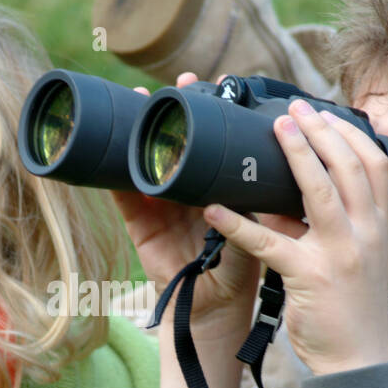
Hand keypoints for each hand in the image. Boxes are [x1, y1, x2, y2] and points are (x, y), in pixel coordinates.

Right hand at [111, 72, 261, 334]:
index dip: (202, 111)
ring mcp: (158, 204)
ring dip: (138, 135)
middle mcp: (184, 189)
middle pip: (171, 143)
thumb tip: (276, 154)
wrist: (218, 305)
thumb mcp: (253, 221)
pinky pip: (123, 198)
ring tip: (138, 106)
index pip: (205, 140)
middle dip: (169, 113)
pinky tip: (112, 156)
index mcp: (213, 184)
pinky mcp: (139, 226)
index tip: (204, 83)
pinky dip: (115, 177)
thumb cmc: (240, 264)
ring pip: (145, 162)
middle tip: (171, 85)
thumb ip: (253, 193)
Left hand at [203, 101, 387, 375]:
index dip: (350, 134)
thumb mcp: (354, 260)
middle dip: (321, 131)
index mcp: (378, 227)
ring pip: (319, 192)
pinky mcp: (308, 277)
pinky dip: (238, 224)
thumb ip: (332, 227)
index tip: (325, 112)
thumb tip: (292, 195)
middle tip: (292, 108)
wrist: (357, 362)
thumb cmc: (351, 311)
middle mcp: (365, 235)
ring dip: (296, 155)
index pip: (374, 166)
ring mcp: (340, 254)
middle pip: (349, 167)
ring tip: (272, 128)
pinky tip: (215, 209)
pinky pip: (268, 243)